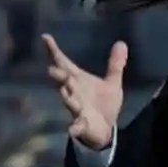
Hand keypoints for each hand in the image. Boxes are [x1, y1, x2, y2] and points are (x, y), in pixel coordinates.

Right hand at [42, 34, 125, 150]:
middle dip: (59, 75)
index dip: (54, 51)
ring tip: (64, 90)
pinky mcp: (82, 124)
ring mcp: (76, 108)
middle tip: (53, 69)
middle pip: (63, 81)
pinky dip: (74, 127)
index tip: (45, 37)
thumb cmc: (103, 104)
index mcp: (78, 80)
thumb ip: (115, 65)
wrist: (105, 129)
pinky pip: (77, 126)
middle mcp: (74, 92)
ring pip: (69, 101)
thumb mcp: (112, 83)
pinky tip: (72, 129)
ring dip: (66, 96)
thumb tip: (122, 43)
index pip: (64, 63)